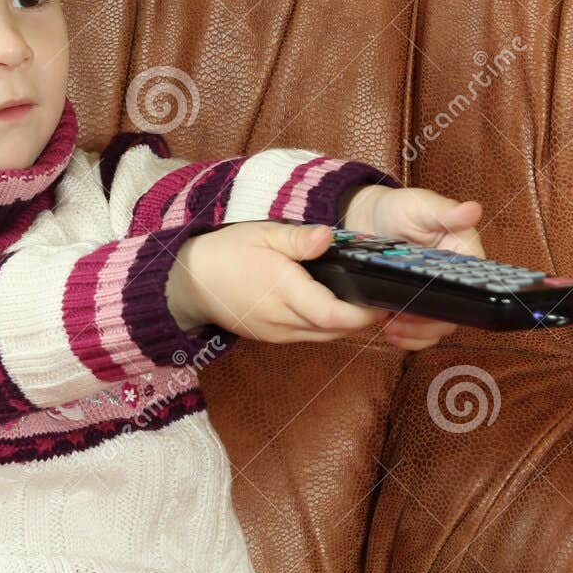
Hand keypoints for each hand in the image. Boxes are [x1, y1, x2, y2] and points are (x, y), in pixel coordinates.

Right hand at [168, 220, 391, 344]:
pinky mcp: (271, 337)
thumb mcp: (262, 234)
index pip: (332, 315)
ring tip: (360, 300)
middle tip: (380, 296)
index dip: (363, 313)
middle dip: (361, 318)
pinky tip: (331, 305)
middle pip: (335, 330)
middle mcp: (281, 319)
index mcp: (282, 291)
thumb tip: (328, 237)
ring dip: (345, 323)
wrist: (191, 282)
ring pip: (324, 336)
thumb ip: (298, 238)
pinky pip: (308, 336)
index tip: (382, 299)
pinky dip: (325, 324)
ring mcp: (276, 333)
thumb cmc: (227, 252)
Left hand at [339, 184, 484, 350]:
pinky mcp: (414, 303)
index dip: (453, 301)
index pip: (471, 287)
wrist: (366, 217)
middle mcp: (452, 279)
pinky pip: (420, 330)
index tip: (426, 303)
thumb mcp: (420, 206)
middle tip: (400, 319)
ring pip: (437, 326)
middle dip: (428, 323)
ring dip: (416, 333)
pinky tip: (390, 332)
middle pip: (454, 312)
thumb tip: (473, 210)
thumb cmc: (398, 208)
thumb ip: (445, 212)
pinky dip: (408, 336)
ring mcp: (433, 293)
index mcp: (463, 256)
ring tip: (391, 329)